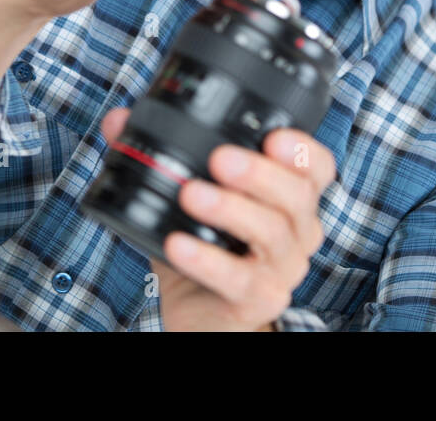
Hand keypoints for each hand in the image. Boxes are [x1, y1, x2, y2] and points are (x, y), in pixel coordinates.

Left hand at [99, 106, 335, 331]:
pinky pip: (241, 280)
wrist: (203, 315)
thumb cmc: (206, 250)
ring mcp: (282, 269)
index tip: (273, 136)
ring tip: (192, 195)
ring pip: (273, 234)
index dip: (304, 150)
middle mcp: (297, 232)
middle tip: (220, 159)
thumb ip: (158, 158)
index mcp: (289, 200)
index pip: (317, 169)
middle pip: (298, 197)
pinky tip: (178, 244)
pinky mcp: (260, 301)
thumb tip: (118, 121)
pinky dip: (208, 260)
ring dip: (232, 210)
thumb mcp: (184, 201)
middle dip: (261, 174)